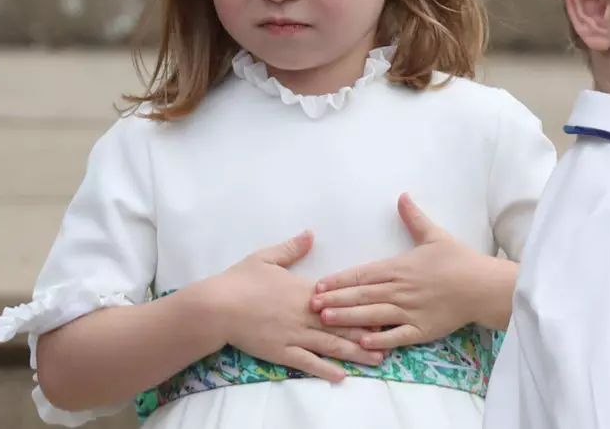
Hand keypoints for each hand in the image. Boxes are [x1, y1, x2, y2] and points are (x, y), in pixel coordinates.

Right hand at [206, 231, 384, 381]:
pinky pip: (307, 362)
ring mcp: (294, 335)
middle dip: (368, 332)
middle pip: (342, 325)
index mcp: (305, 291)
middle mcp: (305, 314)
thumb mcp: (267, 257)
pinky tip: (341, 376)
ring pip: (330, 346)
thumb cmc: (240, 280)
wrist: (216, 306)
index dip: (364, 305)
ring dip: (355, 353)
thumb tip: (310, 234)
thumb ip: (292, 247)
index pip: (341, 299)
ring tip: (377, 359)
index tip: (385, 307)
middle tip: (393, 338)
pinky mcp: (280, 352)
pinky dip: (325, 369)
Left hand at [310, 194, 497, 349]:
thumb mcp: (434, 235)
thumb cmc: (458, 260)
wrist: (481, 285)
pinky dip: (379, 339)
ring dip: (348, 318)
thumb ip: (414, 218)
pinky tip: (362, 342)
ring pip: (373, 315)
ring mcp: (409, 311)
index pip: (362, 274)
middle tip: (310, 304)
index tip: (319, 284)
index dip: (339, 280)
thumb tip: (402, 196)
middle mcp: (399, 290)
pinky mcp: (421, 330)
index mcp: (399, 267)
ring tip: (326, 320)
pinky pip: (396, 336)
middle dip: (335, 299)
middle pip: (361, 295)